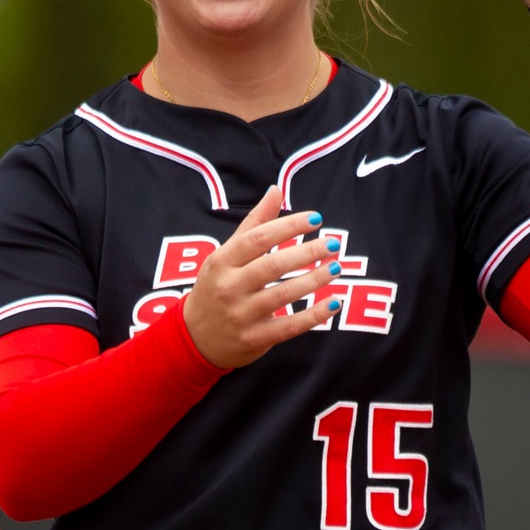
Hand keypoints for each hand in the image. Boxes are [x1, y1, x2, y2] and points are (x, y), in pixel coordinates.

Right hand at [181, 185, 341, 368]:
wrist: (194, 338)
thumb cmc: (215, 287)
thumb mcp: (225, 255)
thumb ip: (253, 224)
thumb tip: (275, 190)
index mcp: (222, 262)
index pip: (257, 239)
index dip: (288, 226)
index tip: (316, 219)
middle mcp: (229, 287)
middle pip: (272, 266)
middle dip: (306, 253)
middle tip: (332, 243)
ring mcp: (241, 315)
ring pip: (283, 295)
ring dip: (313, 280)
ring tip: (335, 267)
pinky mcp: (254, 339)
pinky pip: (289, 326)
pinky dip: (314, 316)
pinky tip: (334, 303)